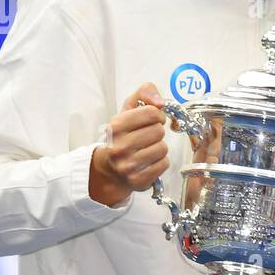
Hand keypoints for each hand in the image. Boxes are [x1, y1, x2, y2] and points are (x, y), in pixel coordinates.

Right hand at [88, 82, 168, 206]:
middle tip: (147, 136)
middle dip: (156, 132)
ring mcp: (127, 166)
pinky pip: (164, 164)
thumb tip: (160, 102)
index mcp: (115, 127)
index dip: (157, 115)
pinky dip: (160, 162)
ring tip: (147, 149)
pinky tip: (148, 161)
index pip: (151, 112)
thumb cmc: (122, 136)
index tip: (152, 119)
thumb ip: (144, 93)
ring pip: (163, 148)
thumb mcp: (128, 110)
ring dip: (159, 147)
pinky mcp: (137, 180)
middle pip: (159, 131)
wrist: (110, 168)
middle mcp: (119, 147)